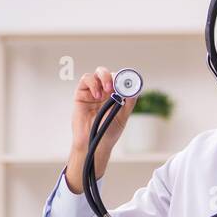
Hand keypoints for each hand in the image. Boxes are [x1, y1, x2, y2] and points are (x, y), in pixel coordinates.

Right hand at [65, 66, 136, 192]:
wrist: (94, 143)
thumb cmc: (109, 132)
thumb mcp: (123, 116)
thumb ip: (129, 101)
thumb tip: (134, 88)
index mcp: (117, 95)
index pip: (122, 80)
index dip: (125, 77)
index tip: (129, 81)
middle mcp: (106, 91)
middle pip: (110, 74)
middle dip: (114, 76)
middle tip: (115, 86)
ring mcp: (94, 91)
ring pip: (99, 73)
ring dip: (104, 77)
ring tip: (106, 90)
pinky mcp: (81, 93)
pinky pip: (86, 79)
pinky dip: (92, 83)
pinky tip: (96, 95)